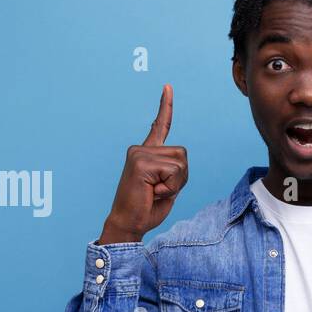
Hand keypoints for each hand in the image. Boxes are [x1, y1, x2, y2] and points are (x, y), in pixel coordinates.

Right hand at [99, 83, 188, 242]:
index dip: (165, 107)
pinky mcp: (140, 162)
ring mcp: (138, 154)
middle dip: (180, 178)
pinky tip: (153, 193)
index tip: (168, 87)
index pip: (159, 126)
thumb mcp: (167, 187)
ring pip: (180, 163)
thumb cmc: (147, 209)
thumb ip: (173, 171)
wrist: (129, 224)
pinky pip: (173, 172)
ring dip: (175, 183)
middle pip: (183, 154)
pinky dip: (170, 187)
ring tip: (155, 192)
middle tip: (160, 191)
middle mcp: (140, 149)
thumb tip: (178, 161)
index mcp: (146, 154)